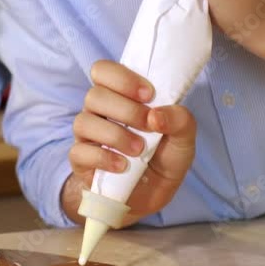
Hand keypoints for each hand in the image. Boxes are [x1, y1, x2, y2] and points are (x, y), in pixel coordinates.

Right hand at [63, 61, 196, 225]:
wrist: (152, 195)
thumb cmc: (164, 157)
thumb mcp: (184, 138)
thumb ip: (180, 120)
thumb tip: (156, 115)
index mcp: (119, 96)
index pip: (103, 70)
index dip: (122, 78)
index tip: (149, 94)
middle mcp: (99, 111)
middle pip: (95, 95)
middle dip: (126, 110)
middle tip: (149, 126)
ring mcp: (88, 136)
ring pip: (84, 121)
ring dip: (115, 135)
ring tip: (139, 150)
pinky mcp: (81, 161)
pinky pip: (80, 152)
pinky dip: (104, 158)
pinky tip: (123, 166)